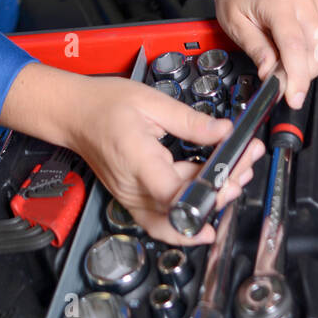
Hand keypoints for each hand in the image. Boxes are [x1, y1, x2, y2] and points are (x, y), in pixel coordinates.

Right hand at [65, 75, 264, 244]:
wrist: (73, 113)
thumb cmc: (103, 104)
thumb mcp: (151, 102)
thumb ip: (190, 121)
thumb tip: (224, 131)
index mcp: (137, 159)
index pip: (172, 194)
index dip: (203, 198)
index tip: (228, 185)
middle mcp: (132, 186)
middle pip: (182, 207)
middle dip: (220, 191)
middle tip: (245, 167)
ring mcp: (131, 197)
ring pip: (177, 214)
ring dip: (209, 198)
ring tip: (236, 172)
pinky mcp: (133, 198)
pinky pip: (165, 215)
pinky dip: (190, 208)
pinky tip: (212, 197)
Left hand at [212, 0, 317, 107]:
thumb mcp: (234, 25)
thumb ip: (255, 49)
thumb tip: (270, 74)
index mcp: (277, 3)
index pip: (295, 46)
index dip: (297, 76)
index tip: (294, 97)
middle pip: (317, 48)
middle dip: (303, 73)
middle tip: (282, 79)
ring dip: (315, 63)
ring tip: (291, 61)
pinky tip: (306, 50)